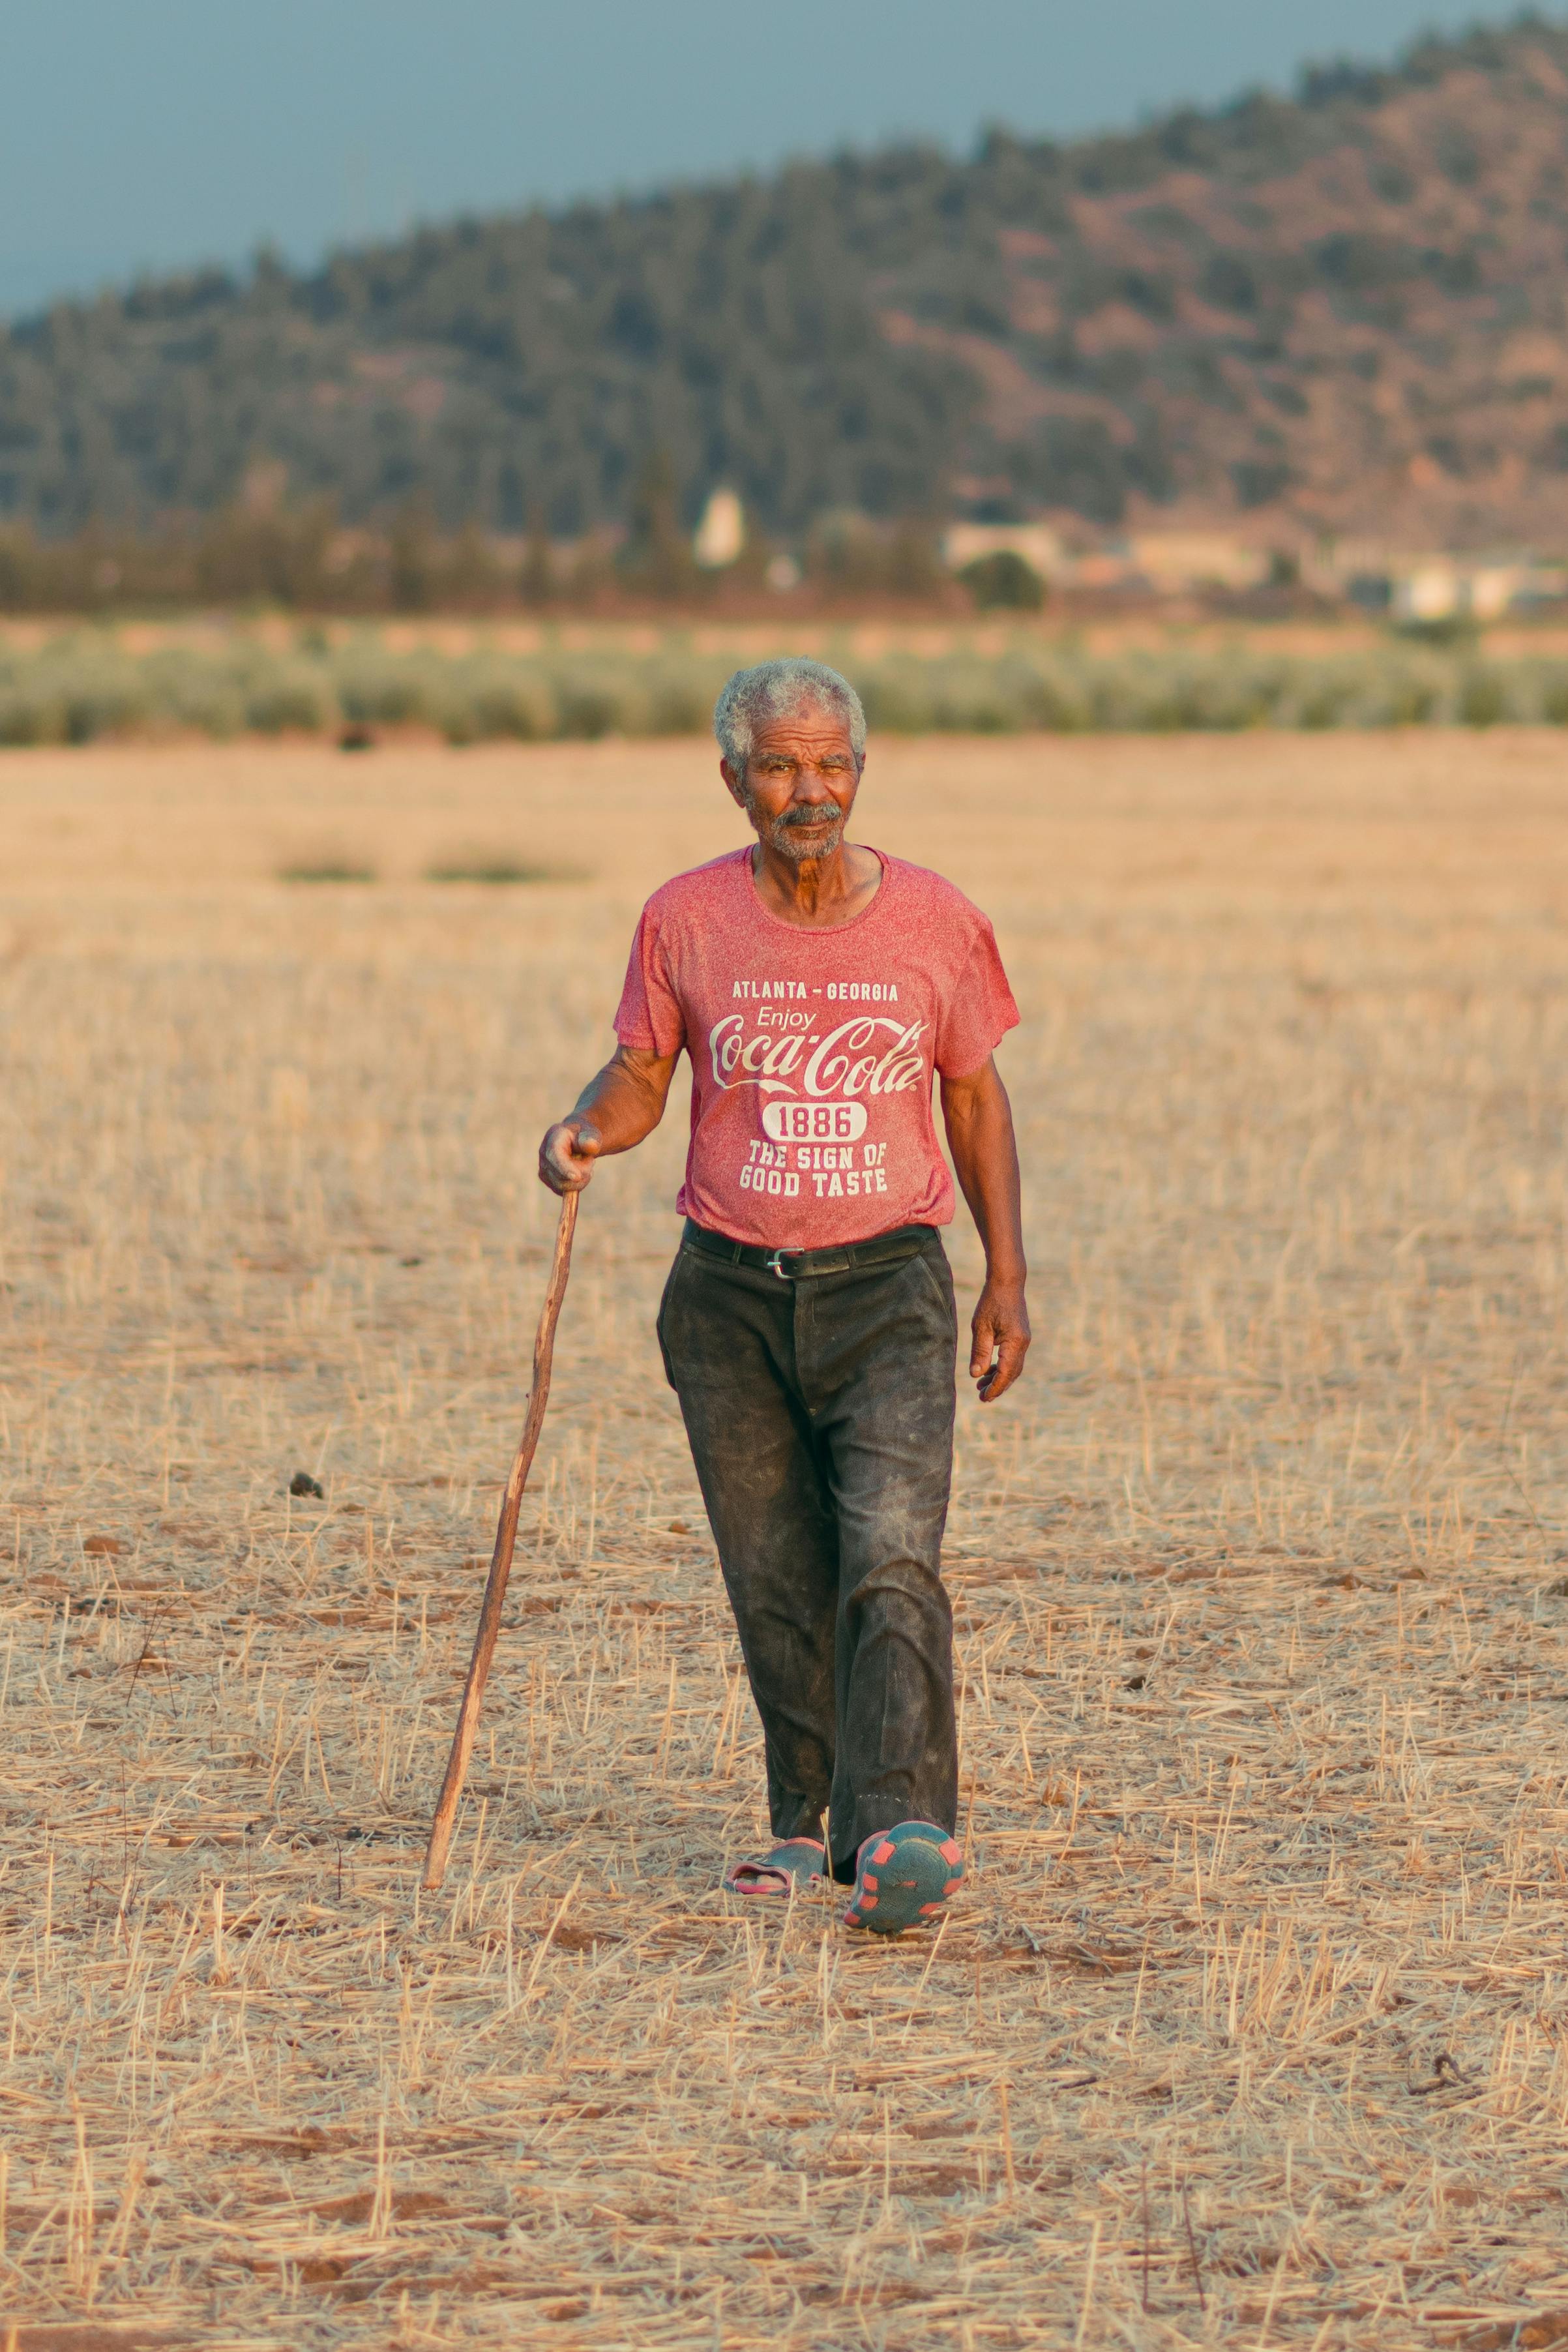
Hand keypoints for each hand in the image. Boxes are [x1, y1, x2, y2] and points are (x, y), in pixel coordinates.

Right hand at [539, 1118, 601, 1194]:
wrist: (578, 1141)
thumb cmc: (585, 1137)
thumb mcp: (591, 1134)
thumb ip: (591, 1139)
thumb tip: (591, 1146)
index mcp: (554, 1137)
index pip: (555, 1155)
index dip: (564, 1167)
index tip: (577, 1177)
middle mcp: (544, 1153)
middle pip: (560, 1175)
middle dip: (582, 1172)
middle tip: (591, 1160)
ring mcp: (543, 1167)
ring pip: (563, 1186)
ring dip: (581, 1179)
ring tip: (585, 1164)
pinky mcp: (548, 1180)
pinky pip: (564, 1191)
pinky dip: (576, 1185)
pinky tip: (579, 1172)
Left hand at [970, 1276, 1029, 1401]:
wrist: (1008, 1283)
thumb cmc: (991, 1302)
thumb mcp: (981, 1327)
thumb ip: (980, 1352)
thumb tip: (976, 1375)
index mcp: (1015, 1342)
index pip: (1005, 1373)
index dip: (995, 1388)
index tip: (984, 1398)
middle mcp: (1023, 1344)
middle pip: (1012, 1374)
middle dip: (998, 1387)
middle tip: (981, 1397)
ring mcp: (1023, 1340)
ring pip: (1013, 1367)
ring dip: (999, 1377)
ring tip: (981, 1385)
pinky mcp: (1020, 1337)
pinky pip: (1013, 1358)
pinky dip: (1002, 1367)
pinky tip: (989, 1369)